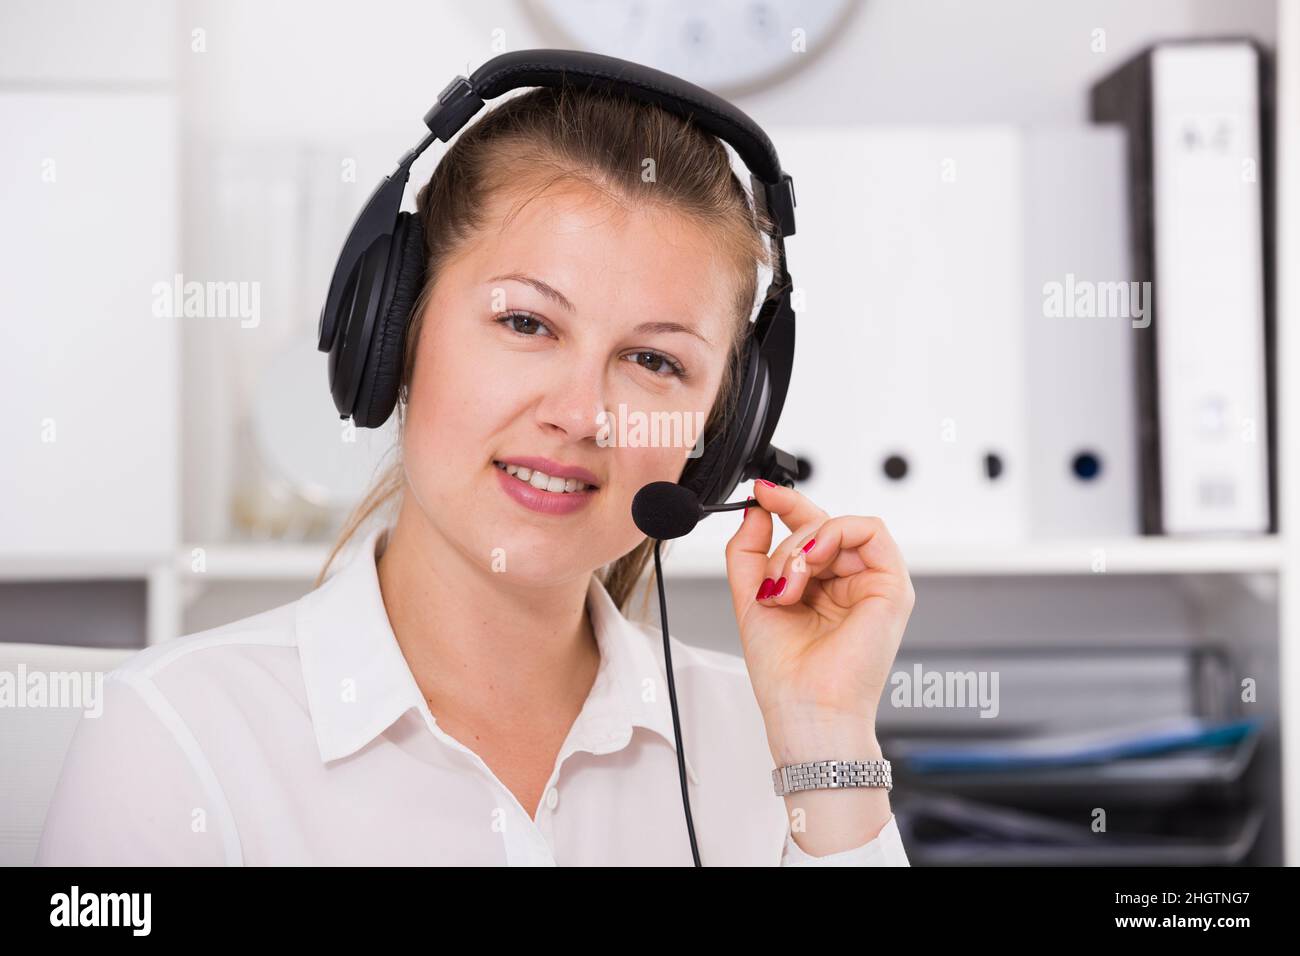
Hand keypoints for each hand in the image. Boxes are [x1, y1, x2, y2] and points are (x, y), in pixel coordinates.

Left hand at [724, 479, 914, 758]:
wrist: (805, 708)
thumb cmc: (785, 672)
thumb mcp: (752, 597)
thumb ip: (748, 550)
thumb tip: (758, 509)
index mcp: (821, 586)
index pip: (809, 529)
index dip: (785, 504)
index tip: (760, 493)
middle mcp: (849, 582)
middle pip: (821, 525)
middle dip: (788, 543)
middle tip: (776, 579)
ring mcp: (872, 583)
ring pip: (840, 525)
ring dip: (805, 548)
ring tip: (791, 586)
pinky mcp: (893, 585)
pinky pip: (870, 529)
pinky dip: (834, 536)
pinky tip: (812, 565)